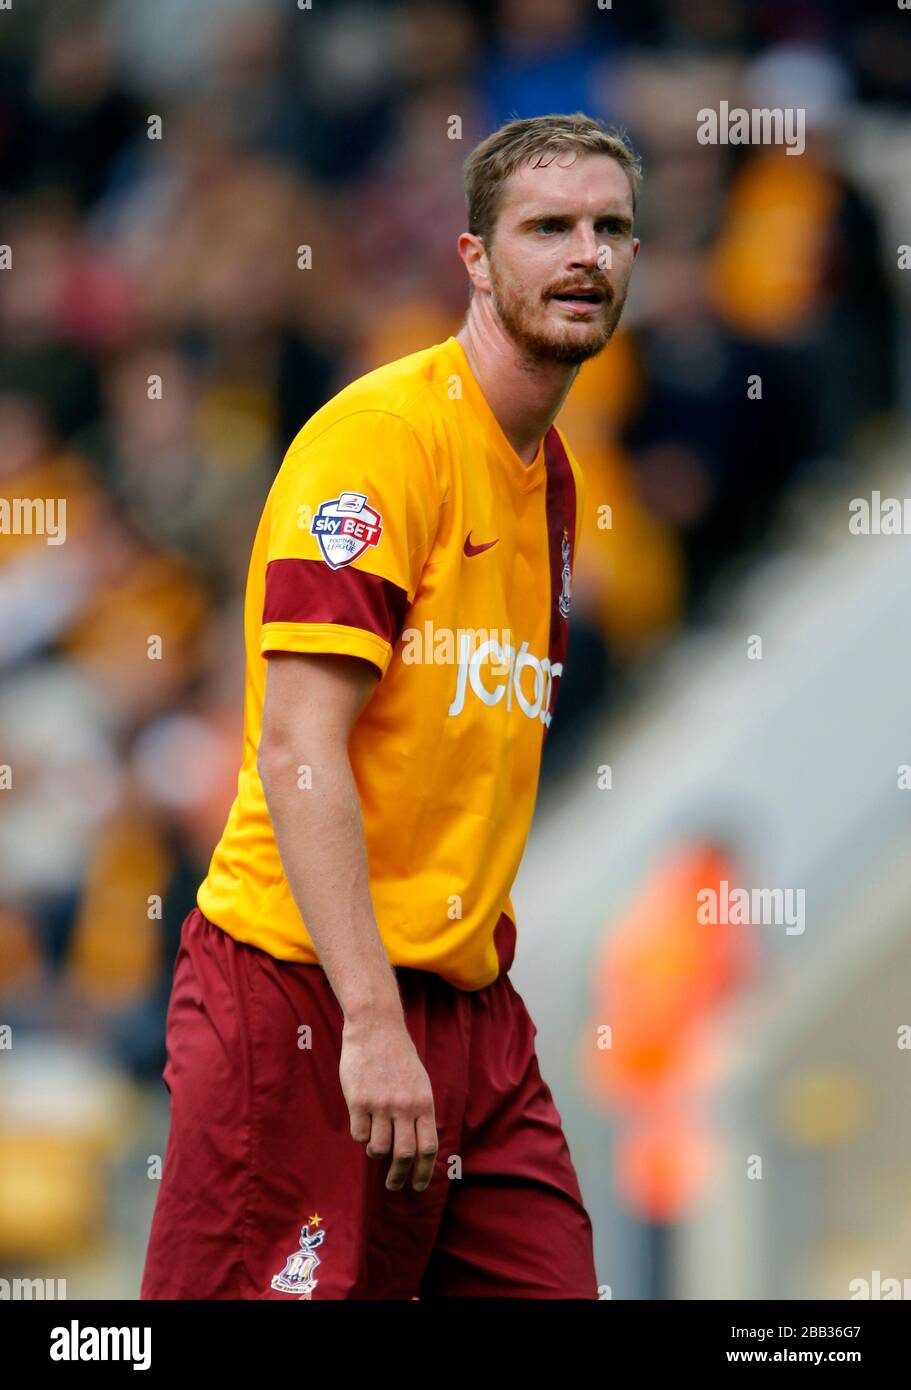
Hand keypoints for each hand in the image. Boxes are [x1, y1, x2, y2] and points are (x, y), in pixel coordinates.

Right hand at [339, 1014, 438, 1191]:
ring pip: (379, 1147)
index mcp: (423, 1102)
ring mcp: (380, 1104)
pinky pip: (359, 1134)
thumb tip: (420, 1147)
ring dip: (376, 1152)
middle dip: (398, 1176)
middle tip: (393, 1184)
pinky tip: (362, 1123)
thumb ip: (420, 1112)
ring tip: (375, 1145)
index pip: (427, 1147)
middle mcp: (404, 1106)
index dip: (423, 1172)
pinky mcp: (358, 1101)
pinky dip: (361, 1135)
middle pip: (404, 1154)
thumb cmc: (398, 1056)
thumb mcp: (420, 1082)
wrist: (375, 1028)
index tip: (417, 1187)